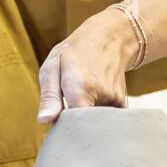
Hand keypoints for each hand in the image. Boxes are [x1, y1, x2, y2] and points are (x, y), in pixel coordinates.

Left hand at [37, 7, 140, 122]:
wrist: (109, 38)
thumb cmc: (74, 53)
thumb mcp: (52, 67)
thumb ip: (49, 96)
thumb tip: (44, 120)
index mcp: (81, 88)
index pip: (71, 126)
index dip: (62, 129)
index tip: (57, 123)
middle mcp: (102, 96)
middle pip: (82, 127)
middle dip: (72, 125)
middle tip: (65, 105)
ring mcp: (115, 100)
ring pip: (93, 122)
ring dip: (83, 117)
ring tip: (80, 96)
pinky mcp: (121, 103)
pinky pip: (104, 119)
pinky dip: (95, 113)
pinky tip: (92, 97)